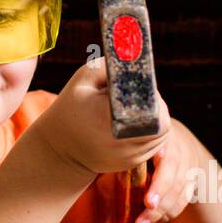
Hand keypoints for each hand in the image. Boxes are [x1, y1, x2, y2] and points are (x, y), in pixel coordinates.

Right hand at [34, 59, 169, 179]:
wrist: (59, 148)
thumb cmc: (72, 107)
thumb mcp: (83, 79)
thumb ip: (110, 66)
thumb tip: (138, 59)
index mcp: (107, 118)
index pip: (153, 110)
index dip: (153, 97)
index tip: (141, 89)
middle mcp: (120, 142)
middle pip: (162, 123)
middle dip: (157, 106)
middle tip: (140, 97)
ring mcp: (127, 156)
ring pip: (162, 136)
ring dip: (157, 119)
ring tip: (137, 109)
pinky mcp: (131, 163)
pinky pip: (154, 145)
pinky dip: (152, 132)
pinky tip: (136, 123)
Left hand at [132, 120, 200, 222]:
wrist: (171, 136)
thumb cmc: (142, 138)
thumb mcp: (134, 137)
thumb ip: (124, 150)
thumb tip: (100, 160)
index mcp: (164, 139)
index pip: (167, 163)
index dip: (159, 185)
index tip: (148, 202)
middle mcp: (180, 152)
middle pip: (174, 183)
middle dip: (158, 206)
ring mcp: (188, 167)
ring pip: (180, 195)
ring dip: (162, 215)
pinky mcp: (191, 181)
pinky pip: (183, 201)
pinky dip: (167, 214)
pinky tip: (153, 222)